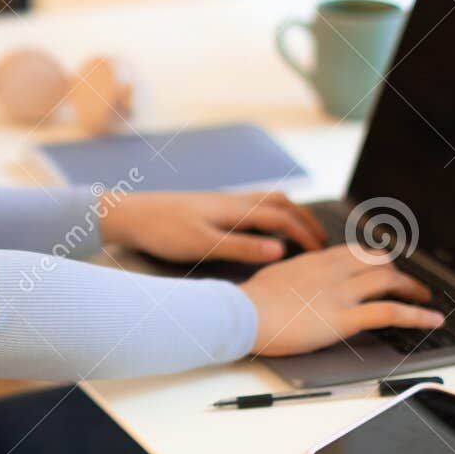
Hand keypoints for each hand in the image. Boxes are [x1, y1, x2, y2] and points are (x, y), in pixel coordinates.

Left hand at [97, 190, 327, 262]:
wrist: (130, 213)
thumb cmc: (164, 232)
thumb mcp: (204, 245)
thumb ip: (242, 248)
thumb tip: (281, 250)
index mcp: (235, 209)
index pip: (282, 218)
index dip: (306, 234)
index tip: (324, 253)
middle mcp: (233, 200)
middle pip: (281, 203)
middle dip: (305, 220)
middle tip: (323, 241)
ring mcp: (222, 200)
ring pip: (267, 200)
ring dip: (289, 213)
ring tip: (301, 231)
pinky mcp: (211, 205)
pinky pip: (253, 203)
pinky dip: (271, 212)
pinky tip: (264, 227)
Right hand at [241, 245, 441, 355]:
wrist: (241, 314)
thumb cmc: (249, 302)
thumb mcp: (275, 277)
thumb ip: (294, 276)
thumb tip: (296, 282)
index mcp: (315, 261)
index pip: (355, 252)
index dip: (376, 260)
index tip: (384, 268)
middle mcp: (333, 271)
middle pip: (378, 261)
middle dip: (398, 272)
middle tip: (409, 285)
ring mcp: (340, 293)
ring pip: (390, 280)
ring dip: (413, 289)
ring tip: (426, 300)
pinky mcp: (345, 318)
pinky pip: (391, 312)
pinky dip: (418, 315)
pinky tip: (432, 320)